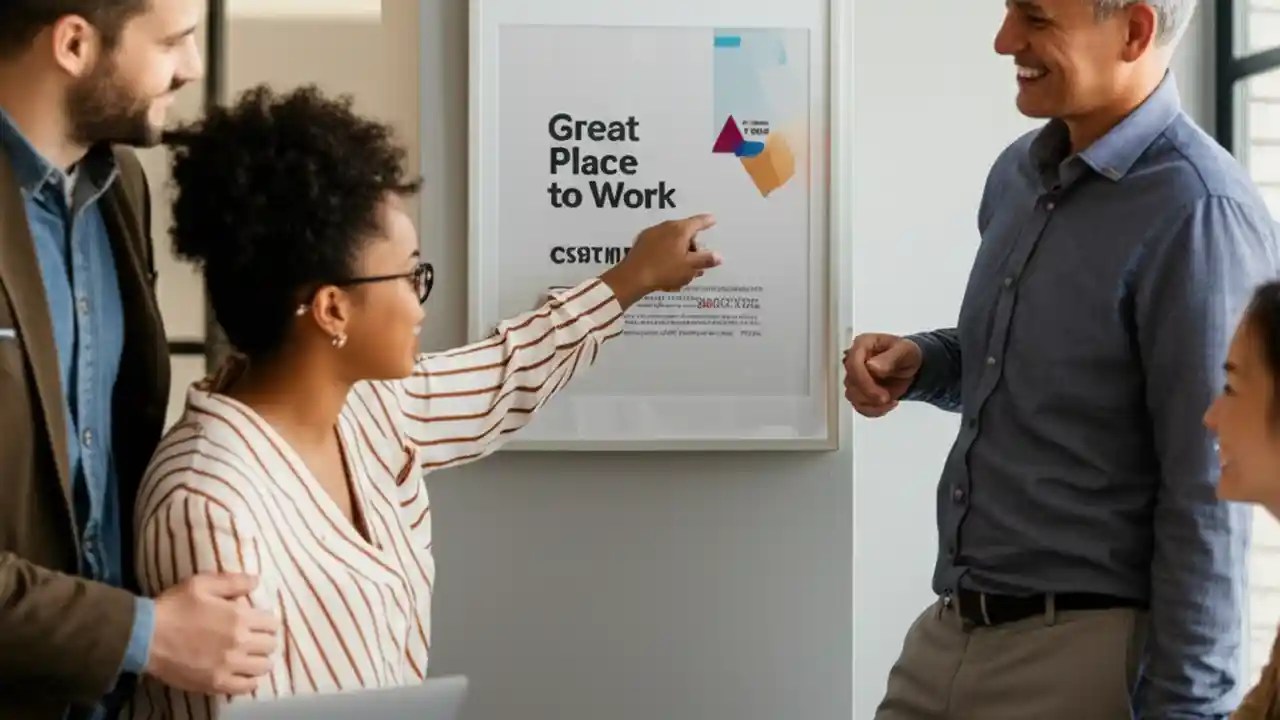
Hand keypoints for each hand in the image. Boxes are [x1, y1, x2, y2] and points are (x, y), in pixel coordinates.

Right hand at [145, 573, 279, 695]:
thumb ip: (233, 582)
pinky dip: (248, 681)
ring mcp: (229, 665)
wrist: (145, 637)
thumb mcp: (202, 584)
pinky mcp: (216, 683)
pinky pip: (246, 687)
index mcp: (240, 617)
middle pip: (270, 646)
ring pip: (263, 667)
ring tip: (249, 656)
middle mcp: (240, 642)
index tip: (257, 622)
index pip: (272, 623)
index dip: (266, 622)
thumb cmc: (174, 607)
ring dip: (260, 660)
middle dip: (265, 640)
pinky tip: (241, 673)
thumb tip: (257, 581)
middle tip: (253, 639)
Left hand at [601, 214, 721, 306]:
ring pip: (672, 241)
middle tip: (695, 267)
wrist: (632, 277)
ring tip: (680, 273)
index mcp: (680, 230)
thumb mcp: (689, 268)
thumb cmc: (664, 271)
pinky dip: (666, 254)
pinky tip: (665, 271)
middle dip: (692, 249)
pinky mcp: (642, 242)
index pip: (698, 222)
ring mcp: (652, 233)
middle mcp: (666, 226)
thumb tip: (719, 256)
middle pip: (685, 233)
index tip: (712, 220)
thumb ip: (705, 260)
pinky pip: (660, 245)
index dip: (707, 221)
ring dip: (679, 254)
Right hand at [843, 333, 921, 416]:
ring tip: (890, 400)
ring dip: (872, 403)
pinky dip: (873, 410)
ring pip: (852, 396)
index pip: (852, 363)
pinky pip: (859, 406)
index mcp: (862, 345)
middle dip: (870, 394)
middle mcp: (854, 360)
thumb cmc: (907, 353)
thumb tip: (870, 366)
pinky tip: (888, 405)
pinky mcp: (859, 391)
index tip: (881, 393)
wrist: (912, 365)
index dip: (863, 380)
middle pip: (851, 382)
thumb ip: (889, 358)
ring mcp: (855, 377)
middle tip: (887, 398)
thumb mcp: (905, 351)